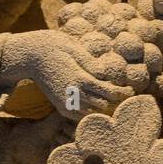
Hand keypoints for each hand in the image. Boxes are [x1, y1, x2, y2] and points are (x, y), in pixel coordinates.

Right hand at [0, 29, 131, 116]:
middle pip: (103, 106)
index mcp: (80, 78)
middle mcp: (73, 94)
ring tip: (113, 104)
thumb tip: (107, 74)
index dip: (122, 93)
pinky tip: (96, 108)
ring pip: (91, 114)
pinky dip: (89, 114)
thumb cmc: (54, 47)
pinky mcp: (59, 105)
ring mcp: (65, 102)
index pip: (109, 92)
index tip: (131, 91)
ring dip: (103, 110)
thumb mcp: (75, 49)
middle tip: (126, 98)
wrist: (30, 56)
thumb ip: (91, 64)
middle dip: (116, 103)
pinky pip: (78, 116)